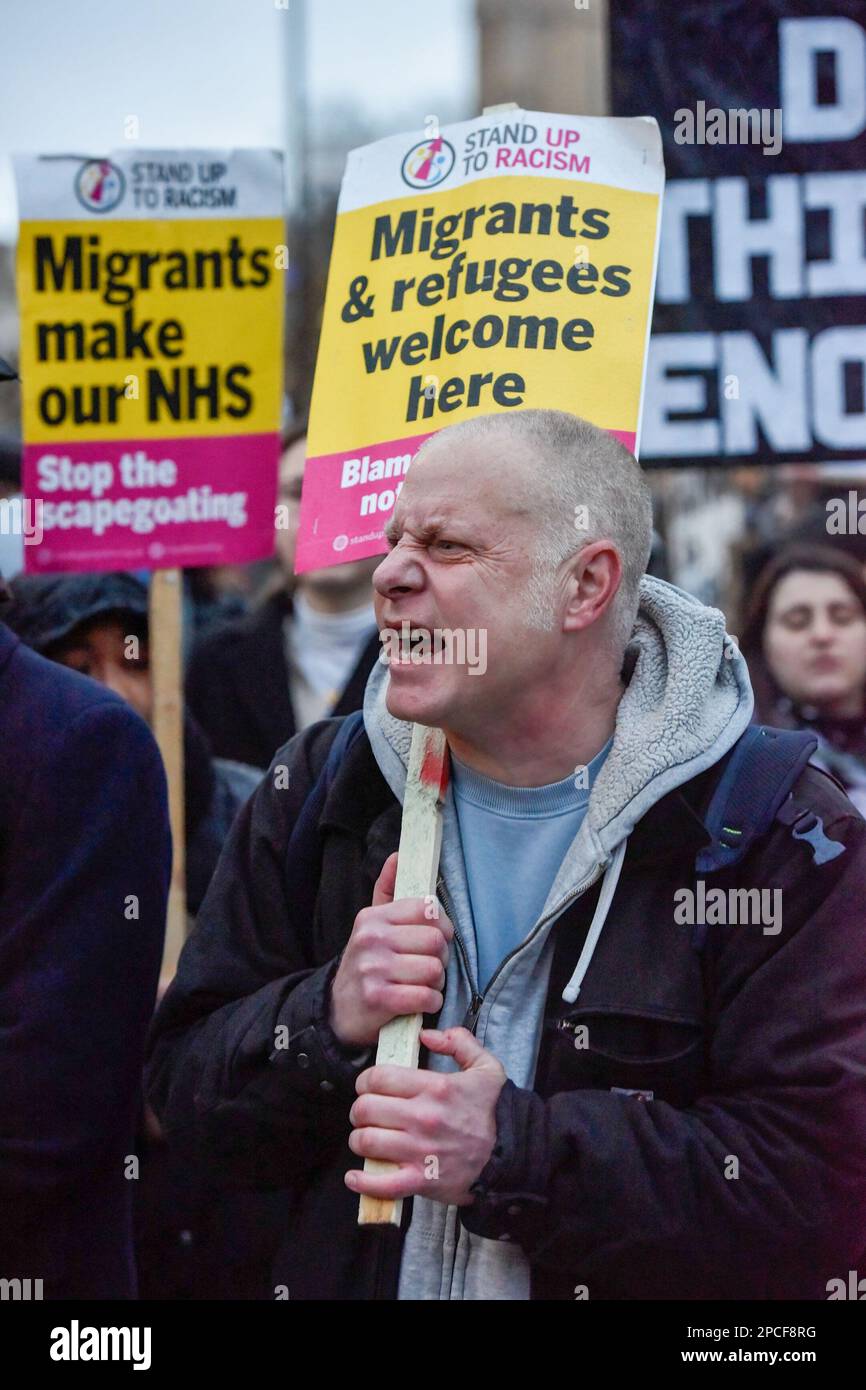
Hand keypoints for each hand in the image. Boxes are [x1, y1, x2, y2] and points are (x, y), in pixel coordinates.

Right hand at [329, 852, 452, 1047]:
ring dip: (436, 983)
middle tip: (428, 967)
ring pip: (434, 969)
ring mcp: (373, 968)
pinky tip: (419, 1003)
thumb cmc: (367, 964)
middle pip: (436, 941)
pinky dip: (430, 1002)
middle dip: (441, 958)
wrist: (338, 1011)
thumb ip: (387, 892)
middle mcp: (371, 938)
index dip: (441, 926)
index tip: (434, 939)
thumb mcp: (371, 926)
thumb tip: (398, 855)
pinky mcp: (378, 998)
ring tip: (421, 985)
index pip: (427, 909)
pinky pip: (426, 996)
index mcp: (373, 917)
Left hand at [345, 1027, 506, 1204]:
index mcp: (435, 1087)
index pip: (378, 1078)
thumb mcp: (486, 1067)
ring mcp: (420, 1151)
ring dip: (360, 1140)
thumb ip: (458, 1042)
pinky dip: (362, 1181)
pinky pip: (381, 1184)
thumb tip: (425, 1036)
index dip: (366, 1081)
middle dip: (360, 1109)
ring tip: (367, 1138)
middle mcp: (423, 1118)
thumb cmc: (497, 1111)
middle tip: (366, 1113)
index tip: (369, 1087)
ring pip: (366, 1142)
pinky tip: (355, 1176)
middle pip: (366, 1109)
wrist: (515, 1154)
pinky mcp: (422, 1181)